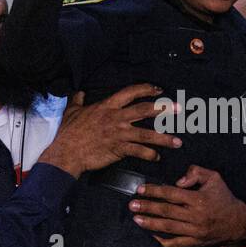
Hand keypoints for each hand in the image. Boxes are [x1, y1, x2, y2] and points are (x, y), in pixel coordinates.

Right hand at [38, 85, 181, 178]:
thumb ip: (77, 101)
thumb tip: (79, 93)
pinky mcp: (118, 149)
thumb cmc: (68, 132)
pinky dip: (149, 155)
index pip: (130, 92)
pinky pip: (138, 151)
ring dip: (164, 138)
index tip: (159, 90)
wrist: (66, 152)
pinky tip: (157, 157)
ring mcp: (119, 133)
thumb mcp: (71, 112)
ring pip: (147, 134)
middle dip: (164, 109)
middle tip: (179, 109)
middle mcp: (116, 117)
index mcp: (107, 106)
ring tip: (177, 142)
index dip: (147, 89)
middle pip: (145, 110)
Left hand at [129, 165, 245, 246]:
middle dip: (147, 208)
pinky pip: (176, 244)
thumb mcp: (214, 178)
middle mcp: (196, 216)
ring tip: (136, 219)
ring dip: (150, 224)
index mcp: (198, 199)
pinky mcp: (195, 242)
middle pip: (166, 211)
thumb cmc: (223, 197)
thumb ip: (196, 173)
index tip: (140, 190)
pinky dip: (163, 241)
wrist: (237, 222)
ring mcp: (195, 231)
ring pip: (168, 228)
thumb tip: (178, 181)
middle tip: (132, 205)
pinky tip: (151, 235)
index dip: (154, 191)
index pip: (171, 194)